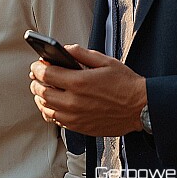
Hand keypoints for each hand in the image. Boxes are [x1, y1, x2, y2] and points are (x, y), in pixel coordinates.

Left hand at [29, 44, 146, 136]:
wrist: (141, 108)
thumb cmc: (125, 84)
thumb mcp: (104, 60)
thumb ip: (80, 52)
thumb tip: (63, 49)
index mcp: (79, 82)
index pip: (46, 74)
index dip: (37, 68)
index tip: (36, 64)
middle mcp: (74, 102)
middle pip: (42, 92)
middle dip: (36, 82)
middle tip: (36, 75)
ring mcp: (76, 118)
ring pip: (47, 109)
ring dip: (40, 97)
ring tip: (41, 89)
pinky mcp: (81, 128)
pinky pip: (57, 121)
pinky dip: (50, 112)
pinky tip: (52, 105)